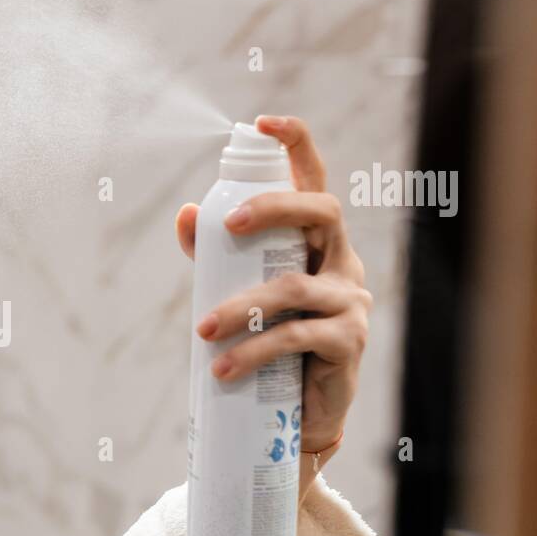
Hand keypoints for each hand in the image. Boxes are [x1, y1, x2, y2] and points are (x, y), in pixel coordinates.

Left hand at [174, 115, 371, 453]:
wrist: (298, 413)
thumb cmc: (269, 342)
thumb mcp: (238, 291)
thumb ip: (214, 254)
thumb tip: (186, 213)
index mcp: (317, 244)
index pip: (315, 183)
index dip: (297, 146)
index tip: (263, 122)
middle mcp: (342, 263)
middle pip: (322, 212)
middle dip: (274, 206)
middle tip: (228, 223)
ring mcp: (351, 302)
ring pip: (294, 288)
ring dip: (241, 308)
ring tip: (202, 330)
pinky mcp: (348, 343)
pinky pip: (297, 337)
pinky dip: (253, 351)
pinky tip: (222, 368)